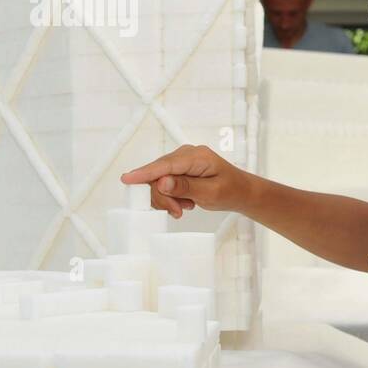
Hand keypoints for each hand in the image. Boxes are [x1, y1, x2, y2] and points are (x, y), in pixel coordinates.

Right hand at [120, 145, 251, 218]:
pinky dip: (170, 196)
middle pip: (157, 174)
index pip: (165, 164)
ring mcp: (181, 161)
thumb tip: (162, 182)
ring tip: (185, 208)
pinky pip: (163, 183)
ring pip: (158, 181)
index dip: (145, 173)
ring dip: (167, 199)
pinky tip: (184, 203)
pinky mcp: (178, 169)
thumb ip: (186, 187)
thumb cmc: (230, 190)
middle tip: (178, 212)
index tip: (127, 179)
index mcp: (196, 156)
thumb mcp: (211, 193)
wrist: (240, 191)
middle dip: (163, 196)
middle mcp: (185, 154)